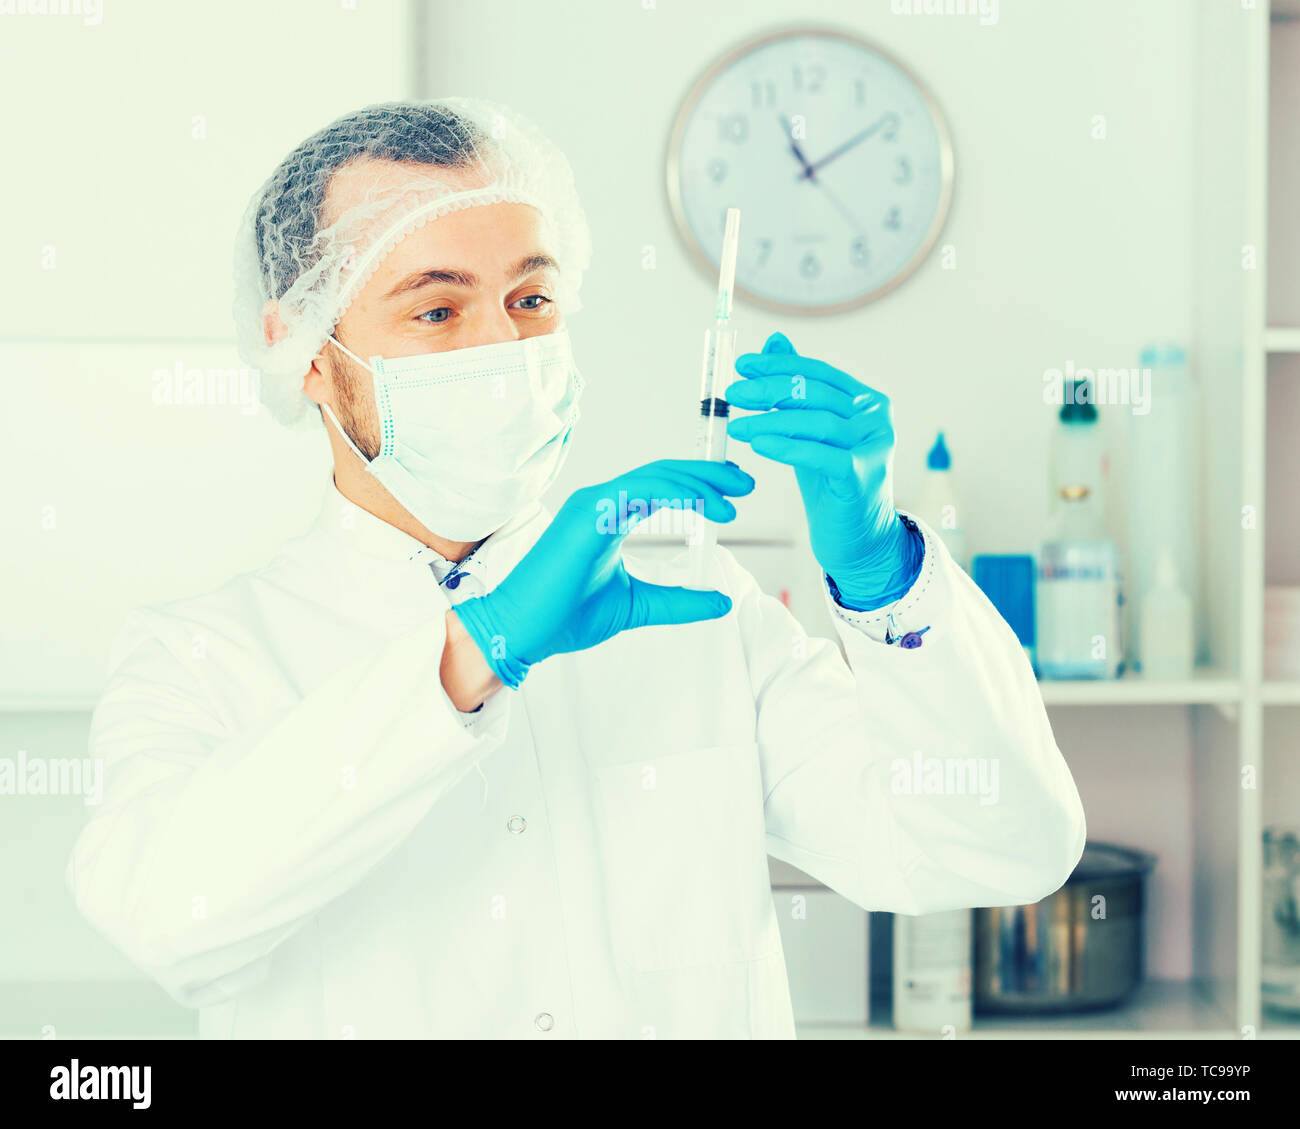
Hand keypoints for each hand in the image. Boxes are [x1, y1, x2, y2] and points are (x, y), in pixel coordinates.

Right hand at [453, 459, 754, 686]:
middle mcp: (600, 502)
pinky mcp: (587, 513)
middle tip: (745, 484)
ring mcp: (591, 503)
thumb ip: (678, 600)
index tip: (734, 495)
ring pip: (656, 477)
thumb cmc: (566, 617)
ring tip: (733, 501)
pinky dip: (677, 493)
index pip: (661, 487)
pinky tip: (705, 505)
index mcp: (608, 516)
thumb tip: (721, 600)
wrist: (523, 630)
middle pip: (664, 473)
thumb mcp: (638, 606)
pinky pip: (640, 491)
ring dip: (699, 484)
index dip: (700, 485)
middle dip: (708, 475)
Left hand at [725, 332, 921, 610]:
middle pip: (817, 394)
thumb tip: (774, 340)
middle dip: (769, 390)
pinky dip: (788, 447)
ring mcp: (874, 446)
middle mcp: (876, 417)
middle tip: (732, 394)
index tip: (741, 366)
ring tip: (736, 425)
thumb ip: (796, 389)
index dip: (779, 365)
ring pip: (817, 424)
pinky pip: (821, 455)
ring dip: (770, 422)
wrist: (855, 537)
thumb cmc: (830, 481)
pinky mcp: (863, 476)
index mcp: (866, 400)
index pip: (818, 372)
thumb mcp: (809, 430)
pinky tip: (759, 445)